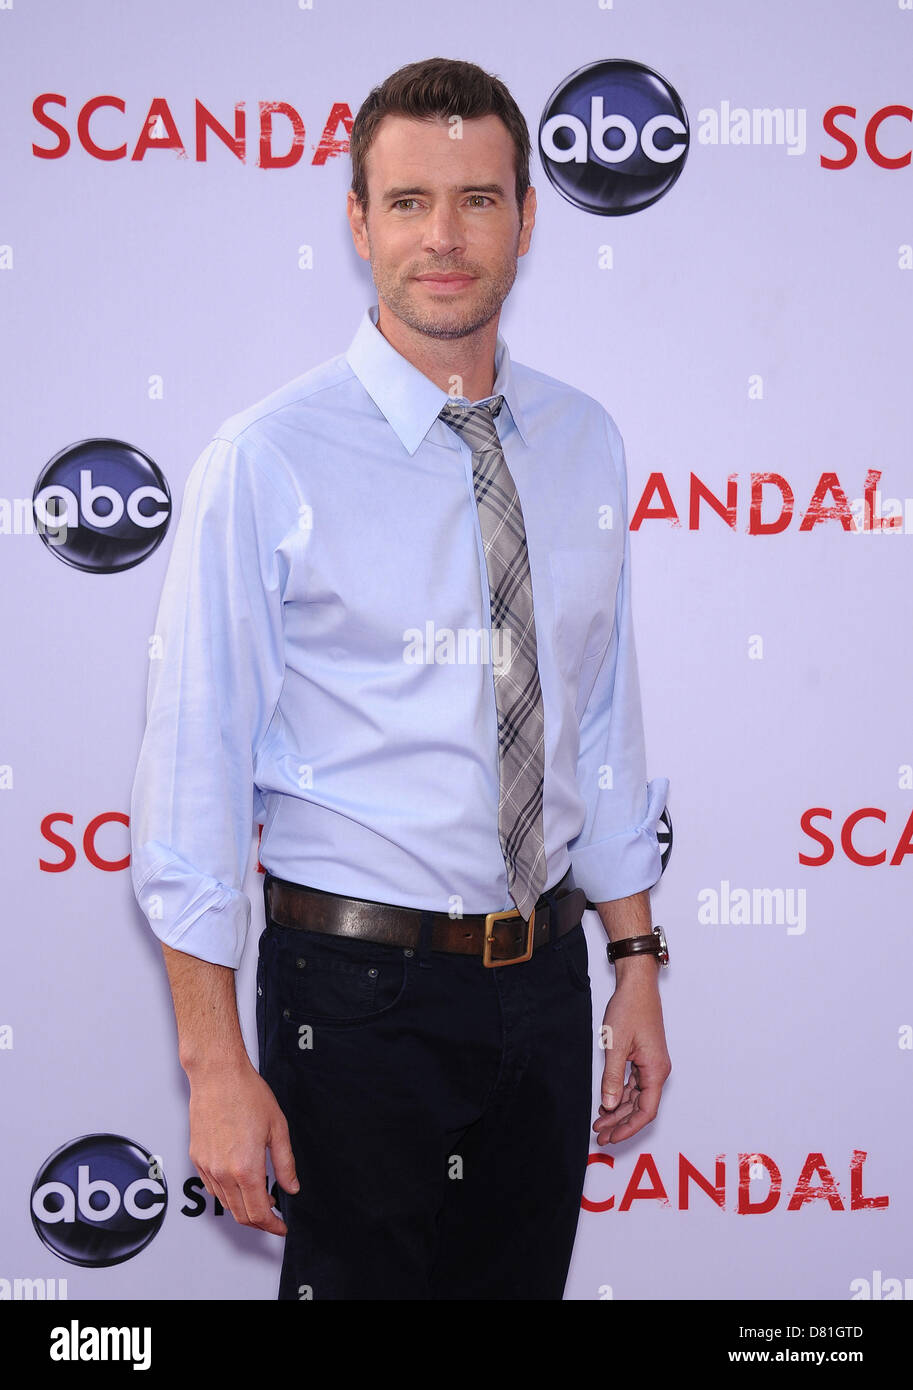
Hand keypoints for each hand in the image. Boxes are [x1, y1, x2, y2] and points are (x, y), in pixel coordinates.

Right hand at [187, 1057, 298, 1234]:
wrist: (218, 1076)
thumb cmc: (247, 1094)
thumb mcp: (278, 1128)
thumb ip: (285, 1163)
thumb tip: (291, 1187)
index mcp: (246, 1168)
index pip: (258, 1213)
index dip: (272, 1226)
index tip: (281, 1227)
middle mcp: (223, 1172)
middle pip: (240, 1214)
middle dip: (259, 1221)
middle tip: (274, 1216)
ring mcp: (207, 1166)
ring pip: (225, 1203)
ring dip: (243, 1207)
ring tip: (260, 1196)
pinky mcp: (197, 1158)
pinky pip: (212, 1187)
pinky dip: (227, 1193)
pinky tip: (239, 1182)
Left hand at [593, 963, 670, 1145]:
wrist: (636, 985)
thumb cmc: (629, 1010)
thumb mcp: (615, 1045)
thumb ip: (611, 1077)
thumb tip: (608, 1105)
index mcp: (655, 1071)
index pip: (646, 1111)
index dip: (629, 1127)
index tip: (612, 1137)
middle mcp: (656, 1070)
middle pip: (640, 1106)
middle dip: (620, 1122)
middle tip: (600, 1135)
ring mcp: (650, 1064)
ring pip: (635, 1096)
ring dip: (618, 1110)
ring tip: (599, 1123)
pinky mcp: (643, 1057)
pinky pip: (632, 1084)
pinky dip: (619, 1094)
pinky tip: (606, 1102)